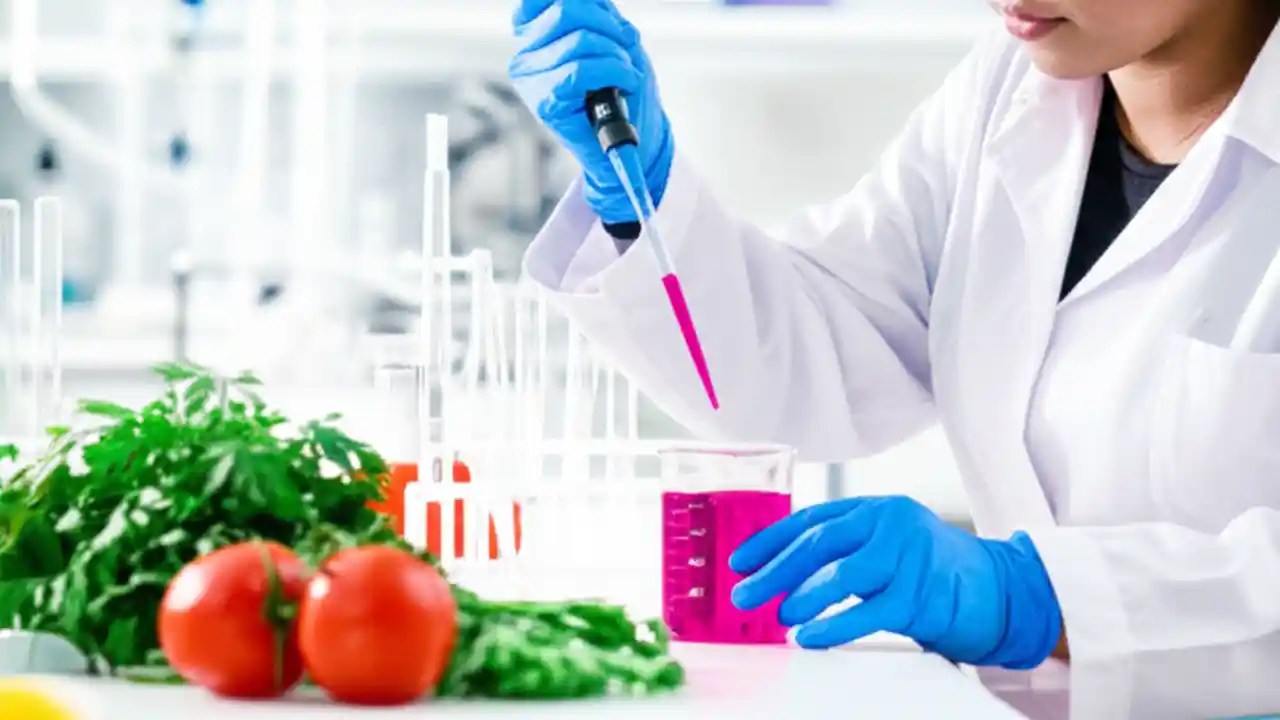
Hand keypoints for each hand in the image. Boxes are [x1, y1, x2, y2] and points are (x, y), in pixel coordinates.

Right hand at [510, 0, 673, 224]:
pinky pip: (583, 70)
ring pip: (581, 41)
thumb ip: (596, 11)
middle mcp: (525, 57)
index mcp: (534, 37)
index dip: (587, 4)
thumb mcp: (612, 36)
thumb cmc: (624, 90)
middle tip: (627, 49)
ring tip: (626, 74)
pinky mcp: (546, 104)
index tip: (609, 24)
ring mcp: (532, 82)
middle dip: (609, 26)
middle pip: (566, 9)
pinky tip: (627, 84)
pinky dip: (617, 73)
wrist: (635, 144)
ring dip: (618, 55)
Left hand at [729, 496, 1061, 668]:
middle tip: (745, 594)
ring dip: (802, 597)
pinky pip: (867, 612)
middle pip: (820, 543)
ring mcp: (909, 557)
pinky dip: (833, 626)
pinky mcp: (922, 595)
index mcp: (878, 507)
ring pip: (841, 574)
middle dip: (775, 571)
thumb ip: (846, 549)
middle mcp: (892, 523)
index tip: (739, 562)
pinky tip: (810, 637)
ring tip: (779, 614)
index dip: (771, 541)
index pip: (813, 518)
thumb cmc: (933, 572)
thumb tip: (782, 575)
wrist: (1001, 590)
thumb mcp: (888, 545)